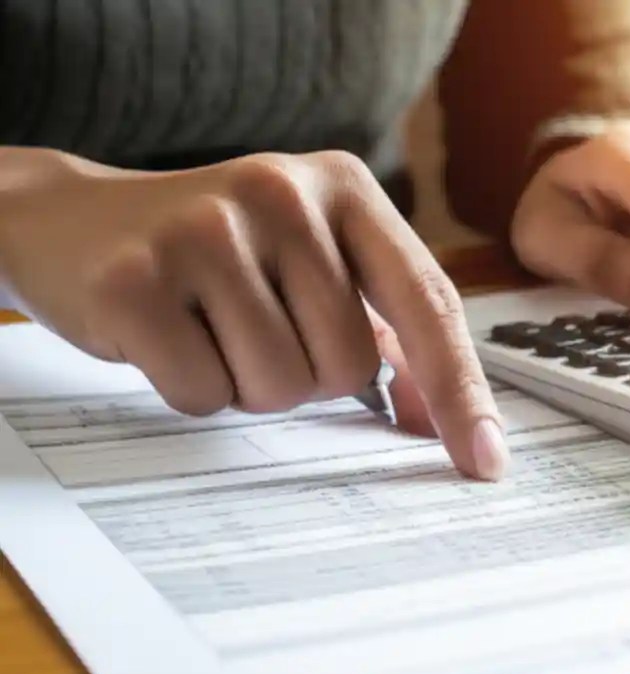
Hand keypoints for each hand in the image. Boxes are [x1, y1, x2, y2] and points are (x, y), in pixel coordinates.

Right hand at [0, 149, 507, 479]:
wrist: (73, 219)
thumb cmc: (220, 254)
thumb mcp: (312, 260)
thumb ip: (384, 326)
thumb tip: (441, 418)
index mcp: (345, 186)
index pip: (428, 302)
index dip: (460, 390)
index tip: (485, 461)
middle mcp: (282, 193)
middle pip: (350, 367)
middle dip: (309, 376)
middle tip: (256, 326)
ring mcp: (205, 231)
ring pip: (281, 389)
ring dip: (249, 383)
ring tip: (210, 325)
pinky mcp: (137, 280)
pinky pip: (206, 395)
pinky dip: (192, 388)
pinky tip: (167, 334)